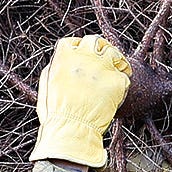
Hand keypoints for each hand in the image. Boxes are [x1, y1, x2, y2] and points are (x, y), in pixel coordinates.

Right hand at [31, 34, 130, 169]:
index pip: (75, 42)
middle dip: (100, 48)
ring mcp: (102, 67)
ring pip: (114, 53)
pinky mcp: (117, 81)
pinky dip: (122, 81)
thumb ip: (53, 70)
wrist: (71, 130)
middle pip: (96, 41)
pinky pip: (124, 75)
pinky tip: (119, 90)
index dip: (80, 47)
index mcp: (64, 56)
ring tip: (118, 69)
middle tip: (104, 58)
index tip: (83, 54)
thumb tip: (59, 63)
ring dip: (115, 60)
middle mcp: (84, 56)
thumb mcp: (46, 87)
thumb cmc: (56, 115)